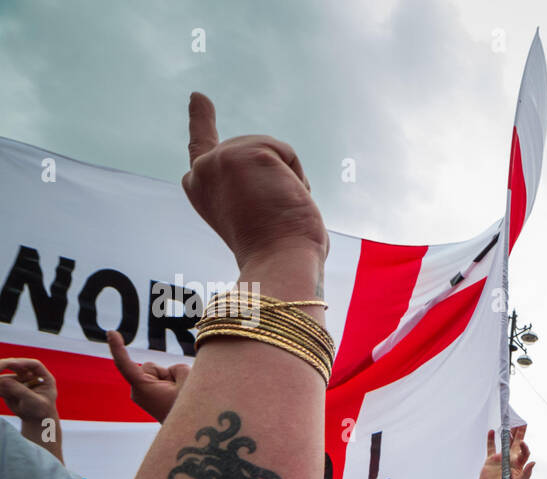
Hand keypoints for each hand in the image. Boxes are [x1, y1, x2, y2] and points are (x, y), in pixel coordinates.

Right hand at [0, 357, 57, 424]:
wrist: (36, 421)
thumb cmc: (41, 411)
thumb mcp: (33, 401)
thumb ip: (20, 390)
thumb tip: (4, 380)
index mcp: (44, 378)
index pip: (34, 365)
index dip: (23, 362)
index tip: (12, 363)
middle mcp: (31, 377)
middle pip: (17, 366)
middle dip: (6, 368)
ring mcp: (20, 381)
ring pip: (6, 377)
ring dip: (1, 383)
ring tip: (9, 396)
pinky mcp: (10, 388)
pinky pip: (1, 385)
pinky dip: (0, 389)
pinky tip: (6, 397)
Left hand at [107, 331, 191, 422]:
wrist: (192, 436)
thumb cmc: (190, 410)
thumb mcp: (188, 380)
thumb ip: (177, 367)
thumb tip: (171, 373)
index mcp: (142, 388)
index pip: (125, 364)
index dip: (118, 347)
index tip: (111, 332)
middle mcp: (138, 392)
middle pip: (151, 367)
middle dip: (166, 373)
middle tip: (179, 392)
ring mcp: (143, 396)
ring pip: (158, 374)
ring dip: (171, 381)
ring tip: (180, 399)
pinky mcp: (150, 398)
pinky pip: (161, 382)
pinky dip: (170, 385)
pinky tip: (177, 399)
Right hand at [181, 92, 327, 276]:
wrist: (279, 263)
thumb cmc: (277, 250)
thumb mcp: (258, 214)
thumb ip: (257, 190)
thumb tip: (289, 190)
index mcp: (201, 190)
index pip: (201, 146)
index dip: (201, 119)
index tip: (199, 96)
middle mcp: (202, 171)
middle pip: (254, 151)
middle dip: (276, 177)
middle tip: (273, 216)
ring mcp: (221, 159)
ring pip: (272, 151)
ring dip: (287, 180)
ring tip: (278, 211)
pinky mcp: (246, 153)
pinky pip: (286, 152)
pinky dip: (296, 177)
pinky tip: (284, 199)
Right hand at [477, 427, 533, 478]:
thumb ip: (526, 474)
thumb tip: (533, 462)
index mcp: (519, 465)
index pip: (524, 452)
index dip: (525, 446)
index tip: (522, 442)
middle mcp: (510, 459)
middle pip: (516, 443)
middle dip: (519, 433)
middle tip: (521, 422)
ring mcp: (500, 459)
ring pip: (504, 443)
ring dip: (507, 434)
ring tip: (508, 424)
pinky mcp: (490, 460)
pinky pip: (491, 447)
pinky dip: (491, 439)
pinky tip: (491, 431)